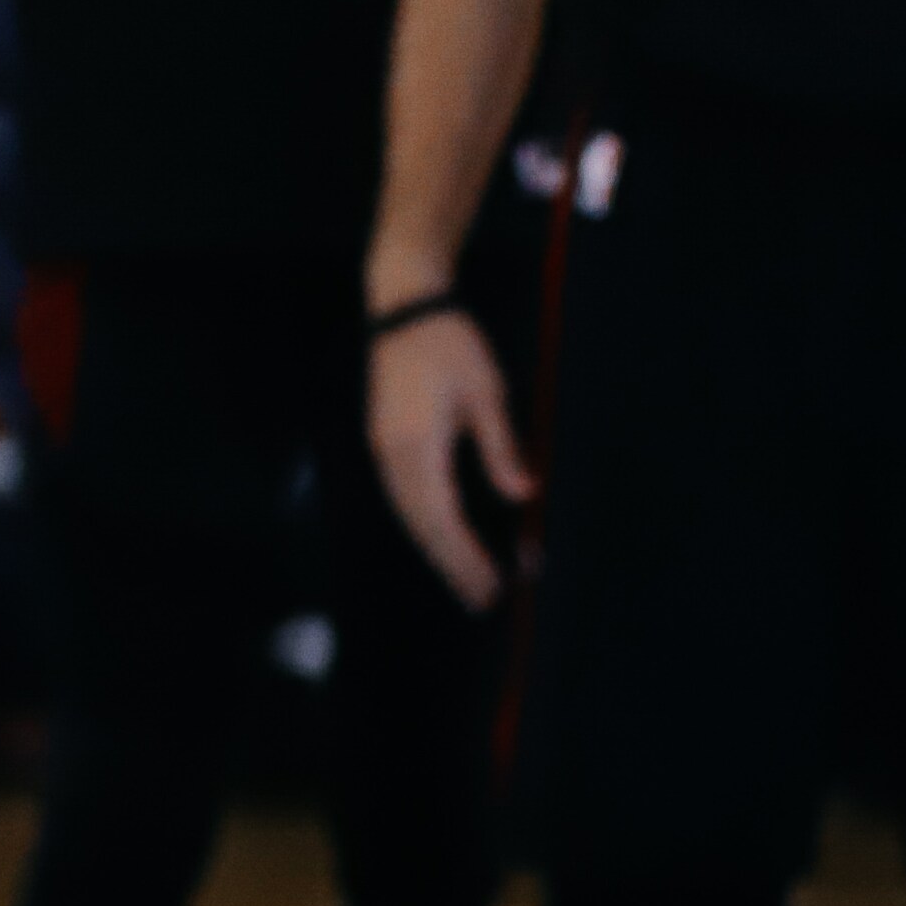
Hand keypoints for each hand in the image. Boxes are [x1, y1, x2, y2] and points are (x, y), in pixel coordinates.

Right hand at [364, 308, 533, 608]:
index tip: (493, 585)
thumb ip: (502, 447)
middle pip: (422, 526)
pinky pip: (401, 497)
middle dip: (452, 565)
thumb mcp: (487, 392)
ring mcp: (382, 448)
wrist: (405, 306)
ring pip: (408, 515)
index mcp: (419, 446)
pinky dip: (423, 525)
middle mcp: (393, 455)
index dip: (467, 558)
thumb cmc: (451, 343)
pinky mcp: (382, 439)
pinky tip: (440, 536)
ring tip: (464, 578)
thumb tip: (523, 495)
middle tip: (482, 599)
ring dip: (436, 550)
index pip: (444, 519)